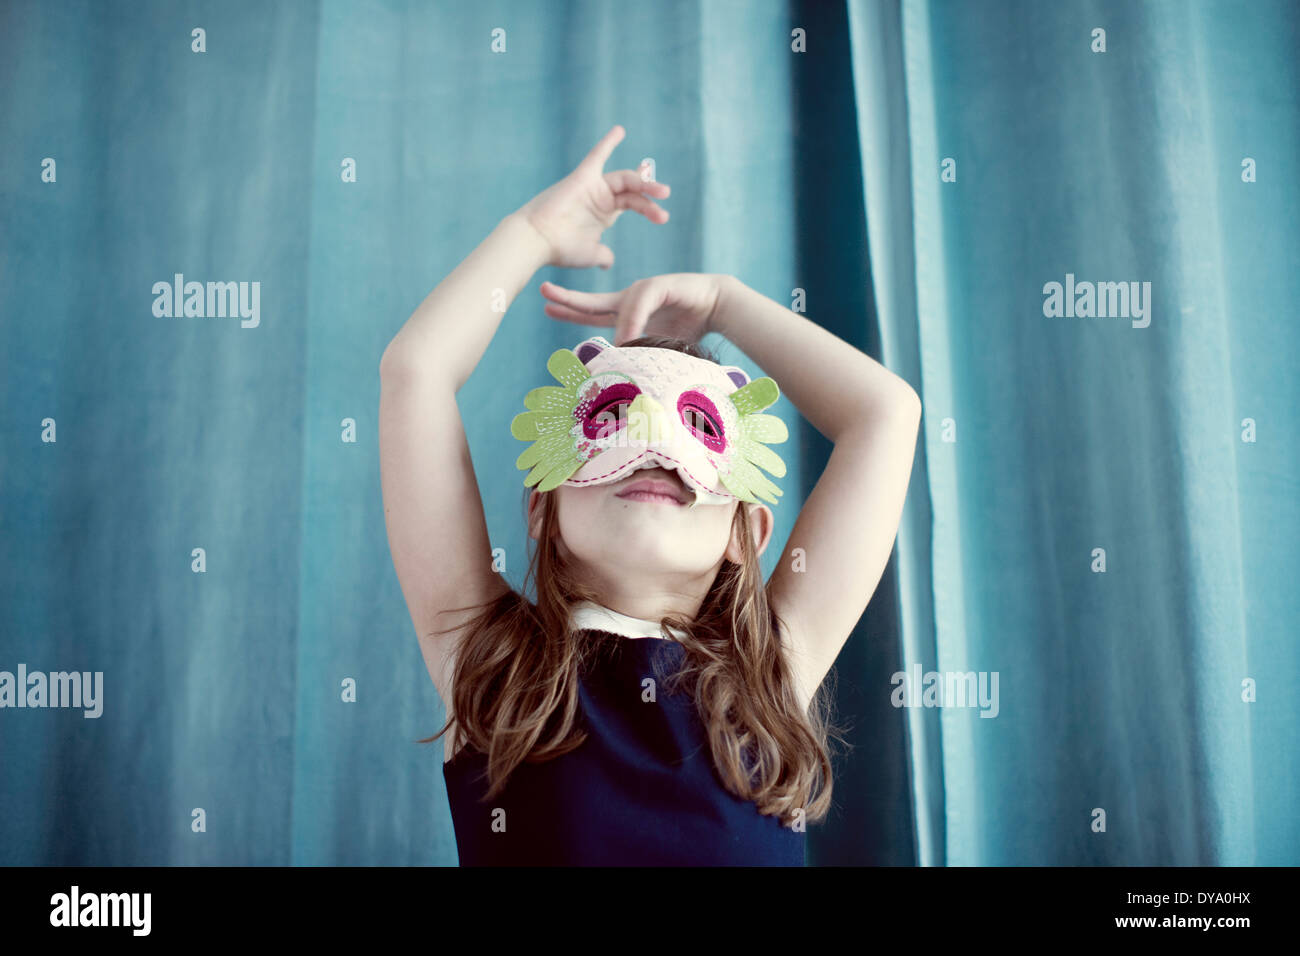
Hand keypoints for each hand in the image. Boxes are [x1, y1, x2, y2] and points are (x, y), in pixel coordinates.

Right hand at [515, 125, 670, 269]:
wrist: (535, 242)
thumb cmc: (560, 249)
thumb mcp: (590, 254)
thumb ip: (603, 255)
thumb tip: (608, 262)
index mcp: (603, 214)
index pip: (631, 203)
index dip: (648, 205)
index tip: (663, 212)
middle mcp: (600, 197)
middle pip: (632, 192)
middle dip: (650, 196)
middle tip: (665, 201)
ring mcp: (592, 187)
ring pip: (625, 180)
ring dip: (644, 183)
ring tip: (663, 192)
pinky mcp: (582, 178)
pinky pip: (597, 156)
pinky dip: (608, 143)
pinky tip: (621, 131)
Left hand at [539, 272, 729, 345]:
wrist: (717, 307)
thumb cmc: (689, 327)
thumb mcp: (655, 345)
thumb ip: (636, 353)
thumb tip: (617, 375)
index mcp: (627, 311)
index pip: (592, 310)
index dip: (570, 310)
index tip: (547, 308)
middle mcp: (630, 298)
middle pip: (593, 300)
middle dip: (568, 297)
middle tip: (543, 291)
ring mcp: (643, 290)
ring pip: (619, 307)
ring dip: (617, 331)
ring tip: (618, 350)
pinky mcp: (658, 286)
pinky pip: (640, 304)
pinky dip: (633, 322)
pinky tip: (629, 338)